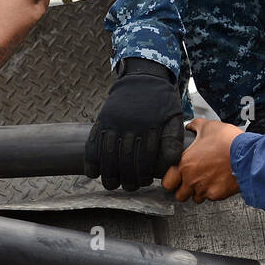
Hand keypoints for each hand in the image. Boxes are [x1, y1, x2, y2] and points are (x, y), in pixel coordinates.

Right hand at [85, 59, 186, 190]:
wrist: (143, 76)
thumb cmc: (162, 101)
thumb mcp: (174, 117)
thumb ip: (173, 140)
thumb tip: (171, 164)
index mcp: (151, 125)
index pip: (146, 157)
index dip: (145, 173)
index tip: (145, 181)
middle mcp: (131, 124)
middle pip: (126, 159)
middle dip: (127, 178)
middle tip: (129, 187)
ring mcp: (114, 122)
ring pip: (107, 154)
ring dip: (108, 173)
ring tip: (111, 185)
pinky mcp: (102, 119)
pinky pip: (93, 142)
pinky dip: (90, 159)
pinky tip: (92, 173)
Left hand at [165, 117, 241, 202]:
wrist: (249, 155)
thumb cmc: (229, 142)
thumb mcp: (209, 126)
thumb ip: (195, 126)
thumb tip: (190, 126)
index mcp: (185, 164)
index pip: (167, 182)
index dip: (171, 179)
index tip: (176, 176)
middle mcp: (192, 179)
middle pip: (179, 195)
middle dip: (183, 189)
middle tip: (189, 180)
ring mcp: (205, 189)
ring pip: (195, 198)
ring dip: (198, 191)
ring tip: (206, 180)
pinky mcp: (218, 194)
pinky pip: (211, 197)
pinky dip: (213, 191)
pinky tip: (218, 180)